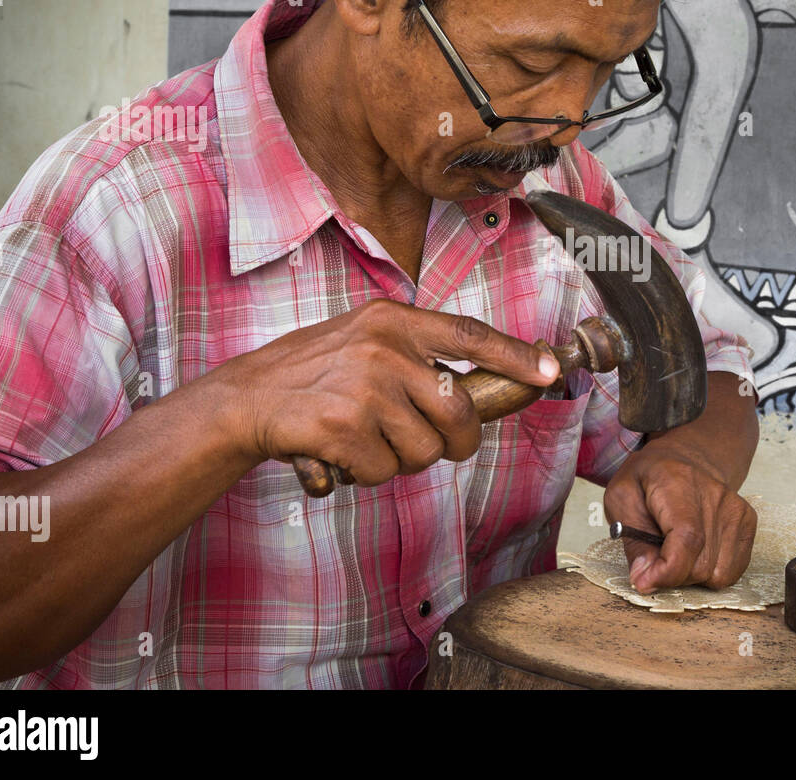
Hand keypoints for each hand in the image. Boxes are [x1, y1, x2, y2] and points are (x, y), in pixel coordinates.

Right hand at [211, 299, 559, 484]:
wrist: (245, 400)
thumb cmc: (312, 374)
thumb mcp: (365, 342)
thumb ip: (416, 357)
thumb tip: (477, 392)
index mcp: (394, 321)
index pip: (470, 335)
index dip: (515, 356)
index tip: (550, 372)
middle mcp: (384, 348)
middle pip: (458, 411)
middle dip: (456, 442)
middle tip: (435, 446)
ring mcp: (364, 386)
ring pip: (425, 449)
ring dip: (401, 460)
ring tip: (368, 440)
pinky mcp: (343, 425)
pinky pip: (385, 470)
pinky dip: (367, 474)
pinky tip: (342, 453)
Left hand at [603, 445, 756, 592]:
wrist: (685, 458)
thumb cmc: (648, 479)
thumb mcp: (621, 498)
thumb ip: (632, 540)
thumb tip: (644, 578)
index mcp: (679, 482)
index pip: (687, 538)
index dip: (667, 571)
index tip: (644, 582)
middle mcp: (715, 495)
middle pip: (700, 564)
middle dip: (671, 575)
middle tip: (653, 559)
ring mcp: (736, 509)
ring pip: (717, 574)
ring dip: (690, 575)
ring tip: (674, 550)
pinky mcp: (748, 523)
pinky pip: (731, 571)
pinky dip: (709, 573)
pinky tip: (694, 551)